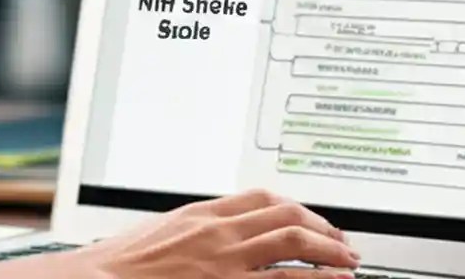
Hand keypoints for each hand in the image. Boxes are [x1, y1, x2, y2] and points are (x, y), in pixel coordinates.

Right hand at [72, 189, 359, 278]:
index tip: (309, 218)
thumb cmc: (115, 267)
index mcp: (200, 215)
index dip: (293, 206)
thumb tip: (209, 238)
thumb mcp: (156, 237)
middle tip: (343, 243)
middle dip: (322, 226)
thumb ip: (189, 234)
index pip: (259, 198)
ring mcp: (224, 262)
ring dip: (328, 251)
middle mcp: (217, 232)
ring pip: (292, 243)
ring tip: (349, 263)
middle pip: (284, 215)